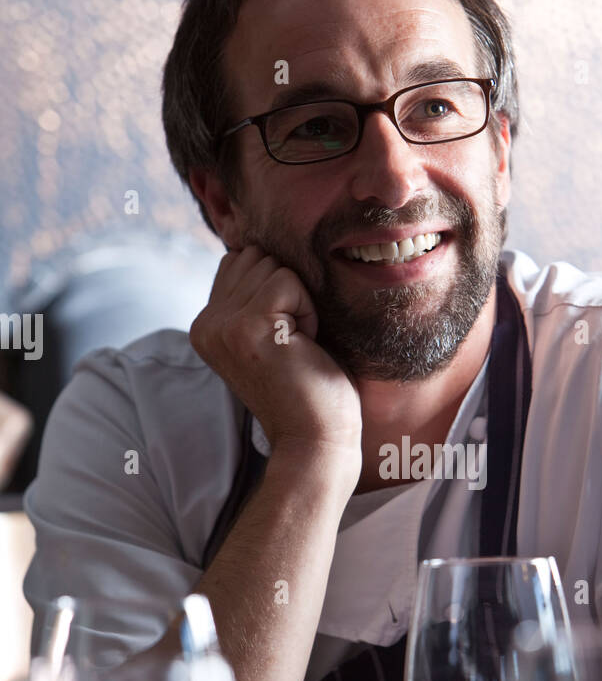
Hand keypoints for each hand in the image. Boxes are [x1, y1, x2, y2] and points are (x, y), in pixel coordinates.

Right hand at [190, 244, 361, 461]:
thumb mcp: (272, 332)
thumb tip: (257, 242)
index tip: (285, 336)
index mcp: (206, 325)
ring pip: (273, 266)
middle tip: (294, 343)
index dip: (277, 288)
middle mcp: (206, 324)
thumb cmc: (309, 385)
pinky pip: (289, 281)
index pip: (240, 260)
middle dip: (289, 291)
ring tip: (298, 346)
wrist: (317, 437)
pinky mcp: (247, 327)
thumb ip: (254, 294)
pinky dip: (308, 310)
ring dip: (301, 302)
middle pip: (257, 256)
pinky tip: (304, 346)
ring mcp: (222, 325)